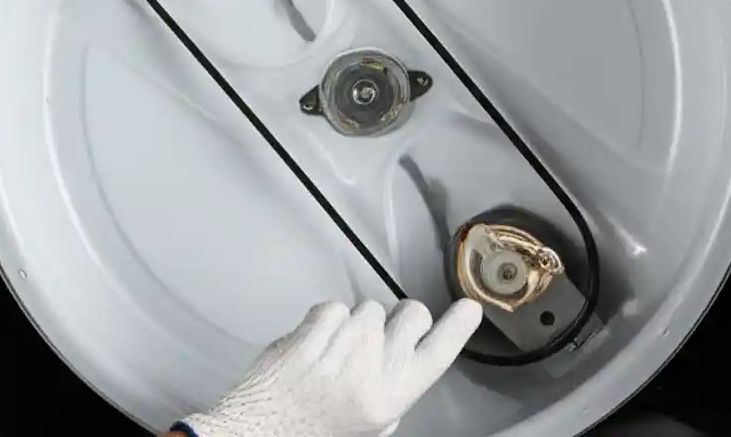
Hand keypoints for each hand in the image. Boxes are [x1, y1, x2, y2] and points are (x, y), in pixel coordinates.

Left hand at [178, 299, 483, 436]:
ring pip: (369, 307)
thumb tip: (403, 357)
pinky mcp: (313, 331)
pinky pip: (333, 306)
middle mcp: (373, 368)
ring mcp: (342, 346)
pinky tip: (313, 345)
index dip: (458, 327)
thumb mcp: (370, 425)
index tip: (469, 309)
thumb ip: (392, 390)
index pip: (439, 352)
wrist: (261, 432)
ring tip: (334, 352)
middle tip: (383, 335)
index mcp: (392, 396)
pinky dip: (324, 320)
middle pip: (412, 312)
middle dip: (401, 317)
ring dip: (355, 322)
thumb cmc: (315, 432)